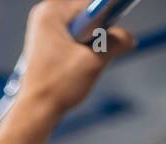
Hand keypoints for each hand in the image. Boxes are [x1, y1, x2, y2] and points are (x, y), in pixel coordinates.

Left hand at [0, 1, 133, 143]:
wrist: (35, 111)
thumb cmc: (56, 87)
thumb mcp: (94, 61)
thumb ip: (116, 42)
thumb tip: (130, 37)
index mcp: (52, 12)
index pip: (92, 3)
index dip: (109, 14)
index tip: (115, 25)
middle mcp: (46, 15)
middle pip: (88, 13)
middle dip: (98, 33)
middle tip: (91, 53)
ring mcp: (45, 28)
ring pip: (84, 28)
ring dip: (91, 44)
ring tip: (80, 64)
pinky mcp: (48, 42)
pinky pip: (76, 37)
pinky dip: (83, 50)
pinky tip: (75, 67)